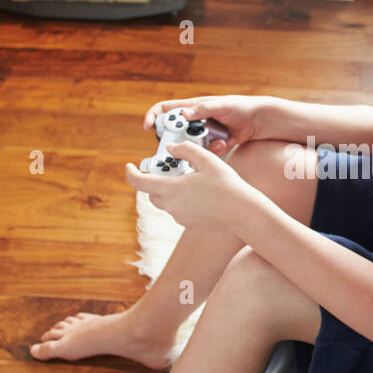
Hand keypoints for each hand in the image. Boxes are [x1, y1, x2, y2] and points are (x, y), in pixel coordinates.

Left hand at [125, 141, 254, 232]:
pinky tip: (201, 193)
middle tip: (169, 170)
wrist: (242, 211)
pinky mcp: (188, 223)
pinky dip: (182, 200)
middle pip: (152, 193)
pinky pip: (178, 209)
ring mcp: (179, 217)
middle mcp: (171, 206)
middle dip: (155, 181)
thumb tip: (171, 148)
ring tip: (189, 180)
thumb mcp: (207, 160)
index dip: (131, 174)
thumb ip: (185, 150)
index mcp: (171, 189)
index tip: (129, 166)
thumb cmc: (226, 185)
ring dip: (170, 190)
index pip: (139, 183)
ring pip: (166, 202)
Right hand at [142, 95, 266, 156]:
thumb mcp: (221, 105)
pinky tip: (225, 143)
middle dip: (177, 140)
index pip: (165, 110)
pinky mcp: (210, 146)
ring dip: (199, 147)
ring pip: (188, 146)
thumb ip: (202, 109)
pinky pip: (203, 153)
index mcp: (191, 108)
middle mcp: (193, 122)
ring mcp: (201, 135)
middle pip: (173, 133)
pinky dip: (212, 151)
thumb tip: (183, 114)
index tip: (148, 127)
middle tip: (185, 144)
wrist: (258, 121)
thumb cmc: (239, 107)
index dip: (152, 117)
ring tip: (218, 141)